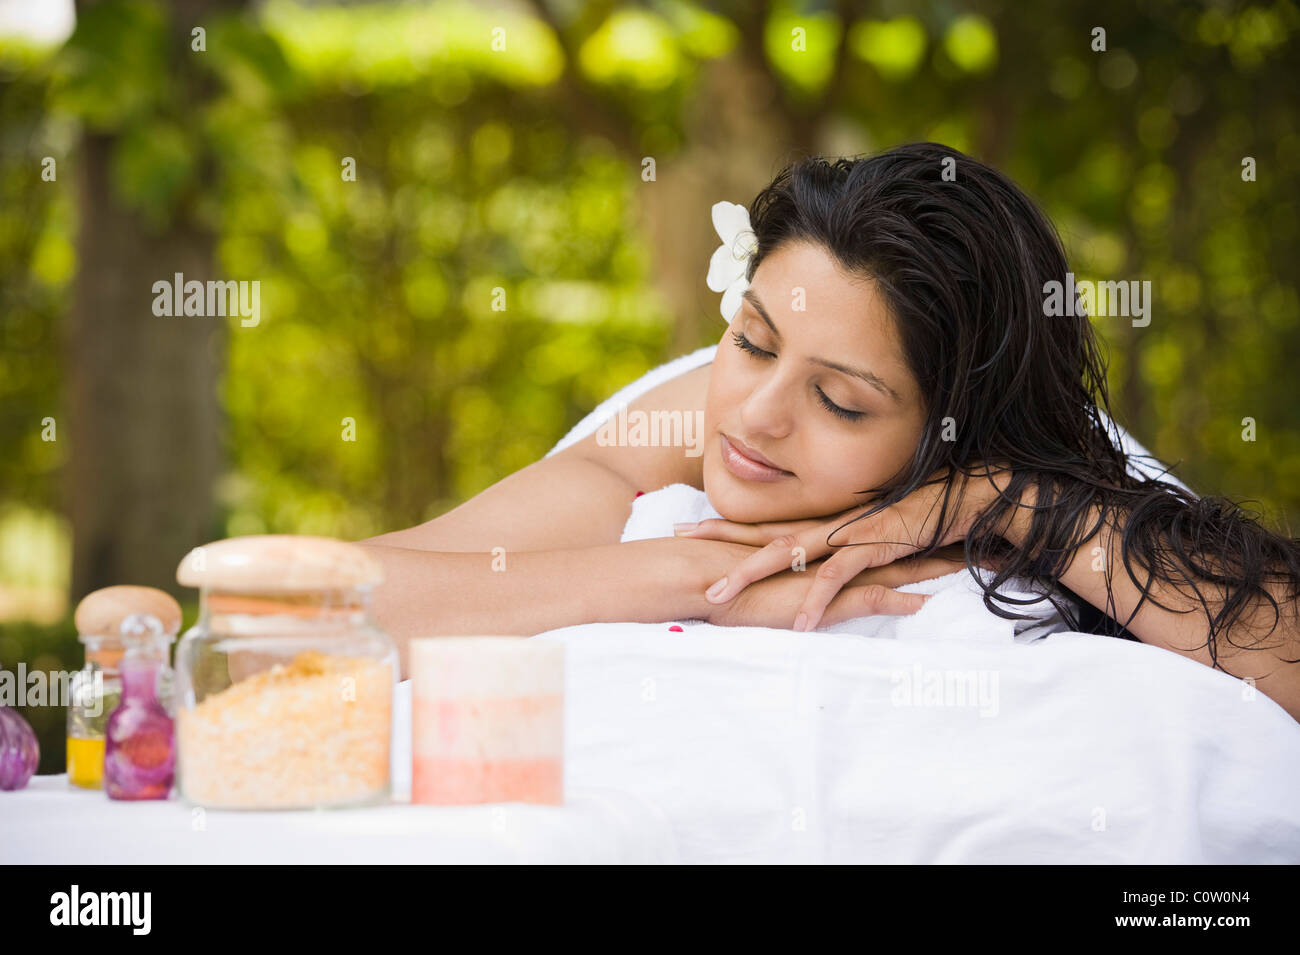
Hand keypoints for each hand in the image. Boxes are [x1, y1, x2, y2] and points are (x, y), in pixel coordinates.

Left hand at [678, 462, 1014, 631]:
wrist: (964, 497)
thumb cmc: (918, 519)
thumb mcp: (870, 537)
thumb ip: (843, 550)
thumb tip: (818, 565)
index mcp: (823, 522)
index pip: (764, 524)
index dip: (724, 527)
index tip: (686, 527)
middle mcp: (827, 525)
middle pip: (762, 532)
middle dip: (718, 539)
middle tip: (676, 542)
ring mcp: (846, 534)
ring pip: (787, 554)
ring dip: (749, 575)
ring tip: (717, 600)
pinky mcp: (873, 546)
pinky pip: (838, 578)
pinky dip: (817, 600)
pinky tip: (799, 624)